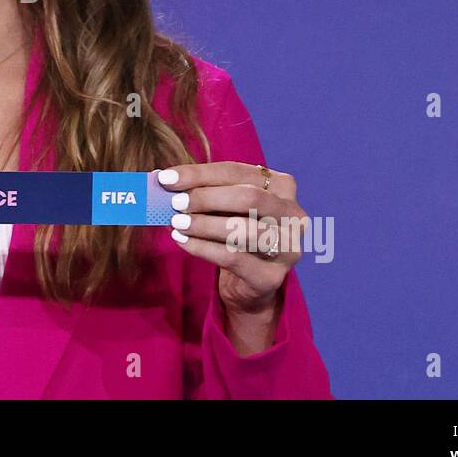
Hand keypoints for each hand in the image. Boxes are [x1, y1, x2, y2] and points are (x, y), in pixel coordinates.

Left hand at [154, 162, 306, 314]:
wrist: (249, 284)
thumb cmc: (235, 232)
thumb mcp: (223, 207)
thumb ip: (201, 190)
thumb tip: (163, 178)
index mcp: (281, 186)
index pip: (238, 172)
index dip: (200, 173)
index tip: (167, 178)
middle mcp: (294, 214)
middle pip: (249, 197)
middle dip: (206, 198)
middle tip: (174, 202)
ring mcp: (288, 247)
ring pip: (244, 229)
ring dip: (204, 224)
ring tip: (177, 223)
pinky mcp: (273, 276)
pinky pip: (234, 258)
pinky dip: (203, 248)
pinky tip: (182, 242)